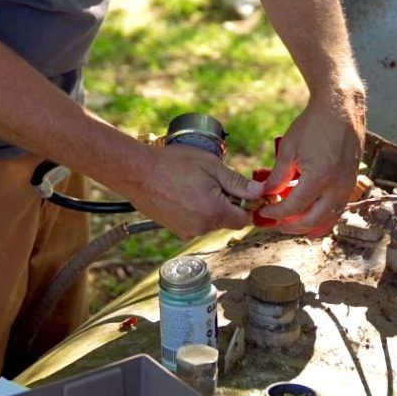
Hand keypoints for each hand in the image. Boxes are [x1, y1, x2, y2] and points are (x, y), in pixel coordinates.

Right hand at [128, 144, 264, 239]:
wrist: (137, 172)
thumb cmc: (173, 165)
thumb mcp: (211, 166)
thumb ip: (237, 182)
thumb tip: (259, 192)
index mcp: (214, 213)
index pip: (243, 219)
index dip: (247, 205)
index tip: (242, 191)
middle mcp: (201, 228)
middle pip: (226, 219)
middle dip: (226, 202)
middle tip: (213, 180)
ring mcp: (185, 231)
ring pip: (210, 220)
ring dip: (209, 205)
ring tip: (194, 183)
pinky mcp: (174, 229)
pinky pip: (194, 221)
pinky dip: (194, 209)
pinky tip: (183, 191)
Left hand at [256, 83, 365, 237]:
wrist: (341, 108)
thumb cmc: (313, 125)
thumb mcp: (288, 149)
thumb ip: (278, 176)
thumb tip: (267, 194)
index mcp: (320, 177)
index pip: (294, 208)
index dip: (276, 213)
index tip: (264, 212)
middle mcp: (337, 187)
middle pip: (313, 221)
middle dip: (292, 226)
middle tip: (276, 222)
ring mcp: (348, 186)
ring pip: (329, 220)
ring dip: (308, 225)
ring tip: (291, 221)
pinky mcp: (351, 183)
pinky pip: (337, 209)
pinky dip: (322, 216)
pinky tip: (308, 210)